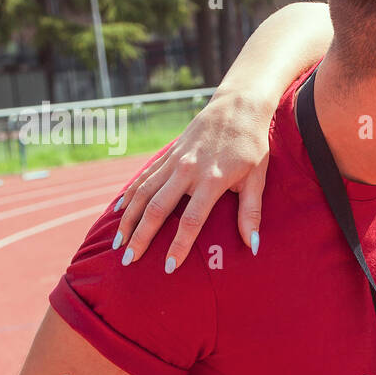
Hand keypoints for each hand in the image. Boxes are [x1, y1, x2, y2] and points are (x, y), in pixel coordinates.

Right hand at [114, 88, 272, 270]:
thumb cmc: (252, 145)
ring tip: (119, 243)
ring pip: (143, 193)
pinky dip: (129, 195)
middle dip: (142, 236)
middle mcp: (187, 170)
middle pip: (157, 209)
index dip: (179, 246)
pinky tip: (118, 211)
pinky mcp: (168, 153)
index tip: (169, 267)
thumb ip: (251, 213)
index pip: (191, 220)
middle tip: (130, 260)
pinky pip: (144, 177)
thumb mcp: (257, 178)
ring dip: (129, 219)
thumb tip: (252, 246)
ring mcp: (174, 161)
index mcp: (212, 180)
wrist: (238, 106)